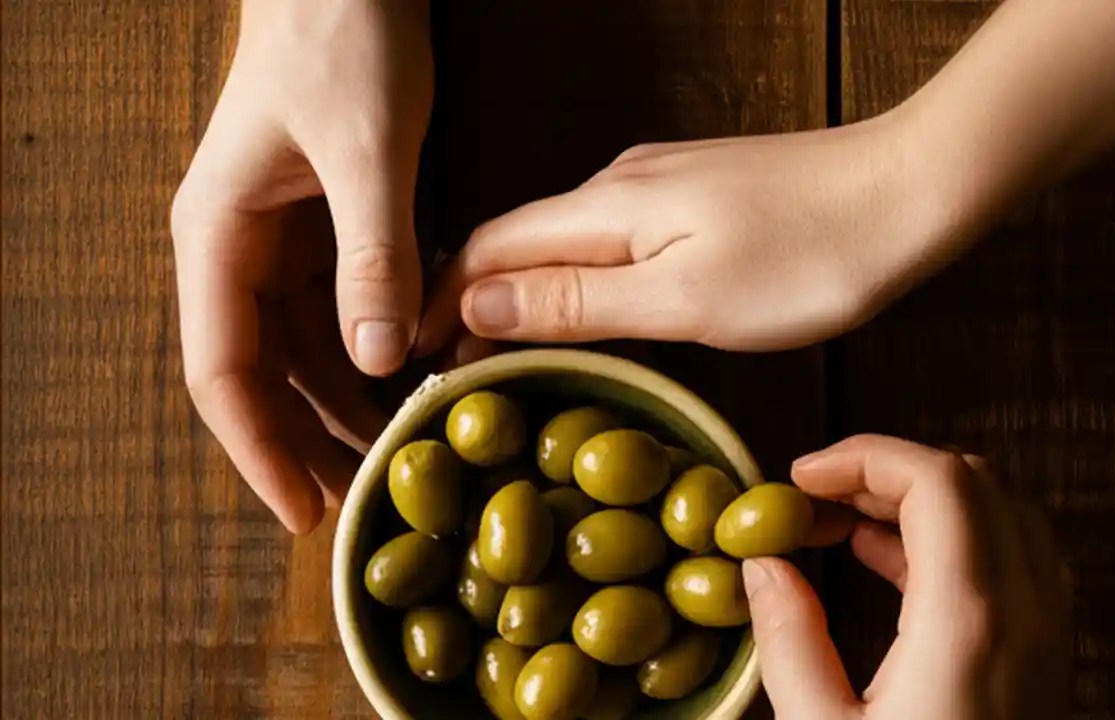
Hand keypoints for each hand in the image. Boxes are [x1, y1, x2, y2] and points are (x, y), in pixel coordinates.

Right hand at [171, 0, 474, 532]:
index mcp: (219, 236)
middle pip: (267, 374)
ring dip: (351, 401)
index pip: (223, 371)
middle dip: (311, 441)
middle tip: (367, 501)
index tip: (302, 511)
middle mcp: (241, 249)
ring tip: (402, 451)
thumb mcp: (365, 150)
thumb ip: (373, 253)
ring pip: (310, 349)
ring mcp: (285, 240)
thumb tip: (378, 359)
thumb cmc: (341, 38)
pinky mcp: (330, 227)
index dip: (259, 450)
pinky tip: (422, 376)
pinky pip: (349, 308)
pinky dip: (381, 347)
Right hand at [422, 113, 970, 352]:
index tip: (408, 357)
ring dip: (522, 291)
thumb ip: (577, 301)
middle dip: (470, 299)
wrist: (910, 191)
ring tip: (500, 353)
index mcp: (606, 209)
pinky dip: (577, 279)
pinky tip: (587, 313)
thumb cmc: (807, 258)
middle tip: (446, 369)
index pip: (487, 249)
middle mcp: (620, 184)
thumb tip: (476, 302)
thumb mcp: (684, 298)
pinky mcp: (698, 195)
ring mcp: (662, 184)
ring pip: (563, 240)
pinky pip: (610, 239)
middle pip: (517, 240)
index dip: (440, 302)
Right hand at [745, 435, 1069, 719]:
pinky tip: (885, 561)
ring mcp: (1047, 629)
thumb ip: (788, 639)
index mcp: (970, 617)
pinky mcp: (1046, 653)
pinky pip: (1009, 556)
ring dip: (919, 500)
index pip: (936, 478)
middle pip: (971, 480)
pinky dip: (949, 538)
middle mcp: (1026, 608)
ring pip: (997, 510)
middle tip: (815, 500)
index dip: (863, 457)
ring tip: (841, 526)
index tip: (799, 478)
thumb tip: (762, 567)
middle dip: (885, 472)